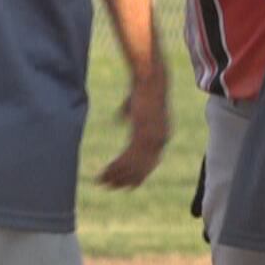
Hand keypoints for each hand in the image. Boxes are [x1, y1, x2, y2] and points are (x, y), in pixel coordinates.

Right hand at [98, 68, 172, 188]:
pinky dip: (115, 168)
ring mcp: (151, 138)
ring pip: (132, 166)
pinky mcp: (141, 134)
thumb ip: (130, 111)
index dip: (138, 175)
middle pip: (141, 168)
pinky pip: (126, 158)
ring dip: (116, 175)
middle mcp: (159, 140)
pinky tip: (104, 172)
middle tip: (111, 187)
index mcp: (162, 135)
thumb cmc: (142, 88)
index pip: (150, 162)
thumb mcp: (136, 103)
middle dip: (125, 179)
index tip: (128, 185)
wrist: (148, 78)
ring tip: (102, 182)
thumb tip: (121, 117)